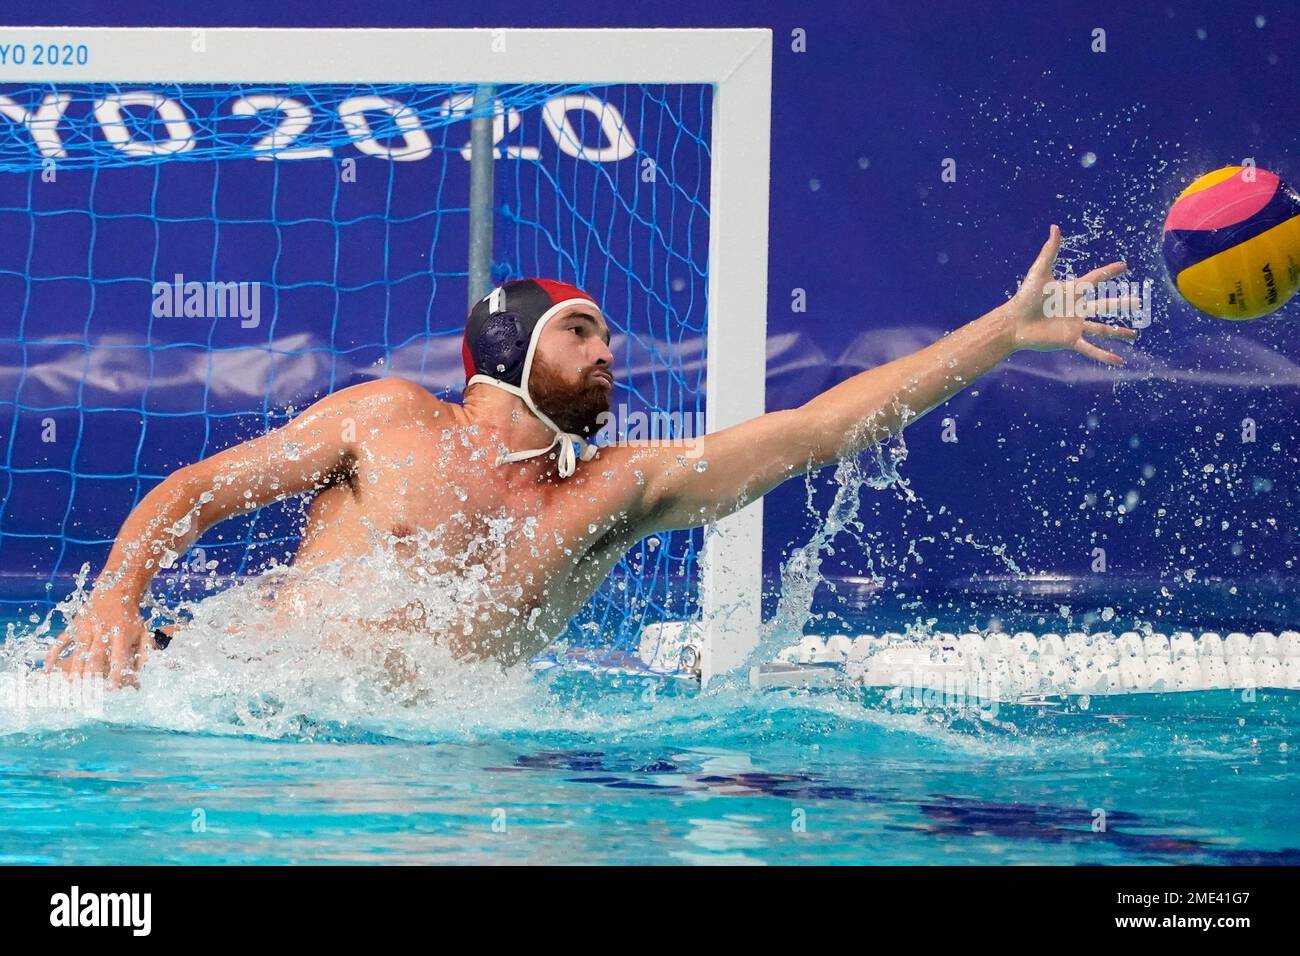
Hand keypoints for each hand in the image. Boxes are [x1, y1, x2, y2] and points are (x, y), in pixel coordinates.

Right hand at [43, 590, 154, 688]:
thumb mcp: (143, 632)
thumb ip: (145, 653)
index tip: (111, 689)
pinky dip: (53, 654)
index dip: (114, 673)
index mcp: (121, 634)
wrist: (117, 591)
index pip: (117, 657)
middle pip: (95, 656)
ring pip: (79, 651)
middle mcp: (102, 630)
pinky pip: (61, 641)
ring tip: (72, 686)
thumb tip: (142, 675)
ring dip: (75, 668)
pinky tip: (48, 669)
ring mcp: (86, 628)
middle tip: (88, 692)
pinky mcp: (74, 625)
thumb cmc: (131, 618)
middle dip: (92, 675)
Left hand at [1003, 224, 1137, 364]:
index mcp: (1072, 291)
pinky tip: (1119, 362)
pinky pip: (1091, 349)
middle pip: (1104, 305)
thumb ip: (1050, 250)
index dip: (1109, 272)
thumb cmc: (1024, 297)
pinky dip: (1105, 356)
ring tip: (1134, 335)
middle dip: (1121, 304)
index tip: (1123, 266)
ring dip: (1118, 332)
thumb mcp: (1040, 272)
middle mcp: (1076, 308)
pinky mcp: (1070, 340)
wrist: (1014, 322)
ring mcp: (1075, 325)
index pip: (1095, 279)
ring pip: (1102, 328)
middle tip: (1139, 302)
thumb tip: (1055, 227)